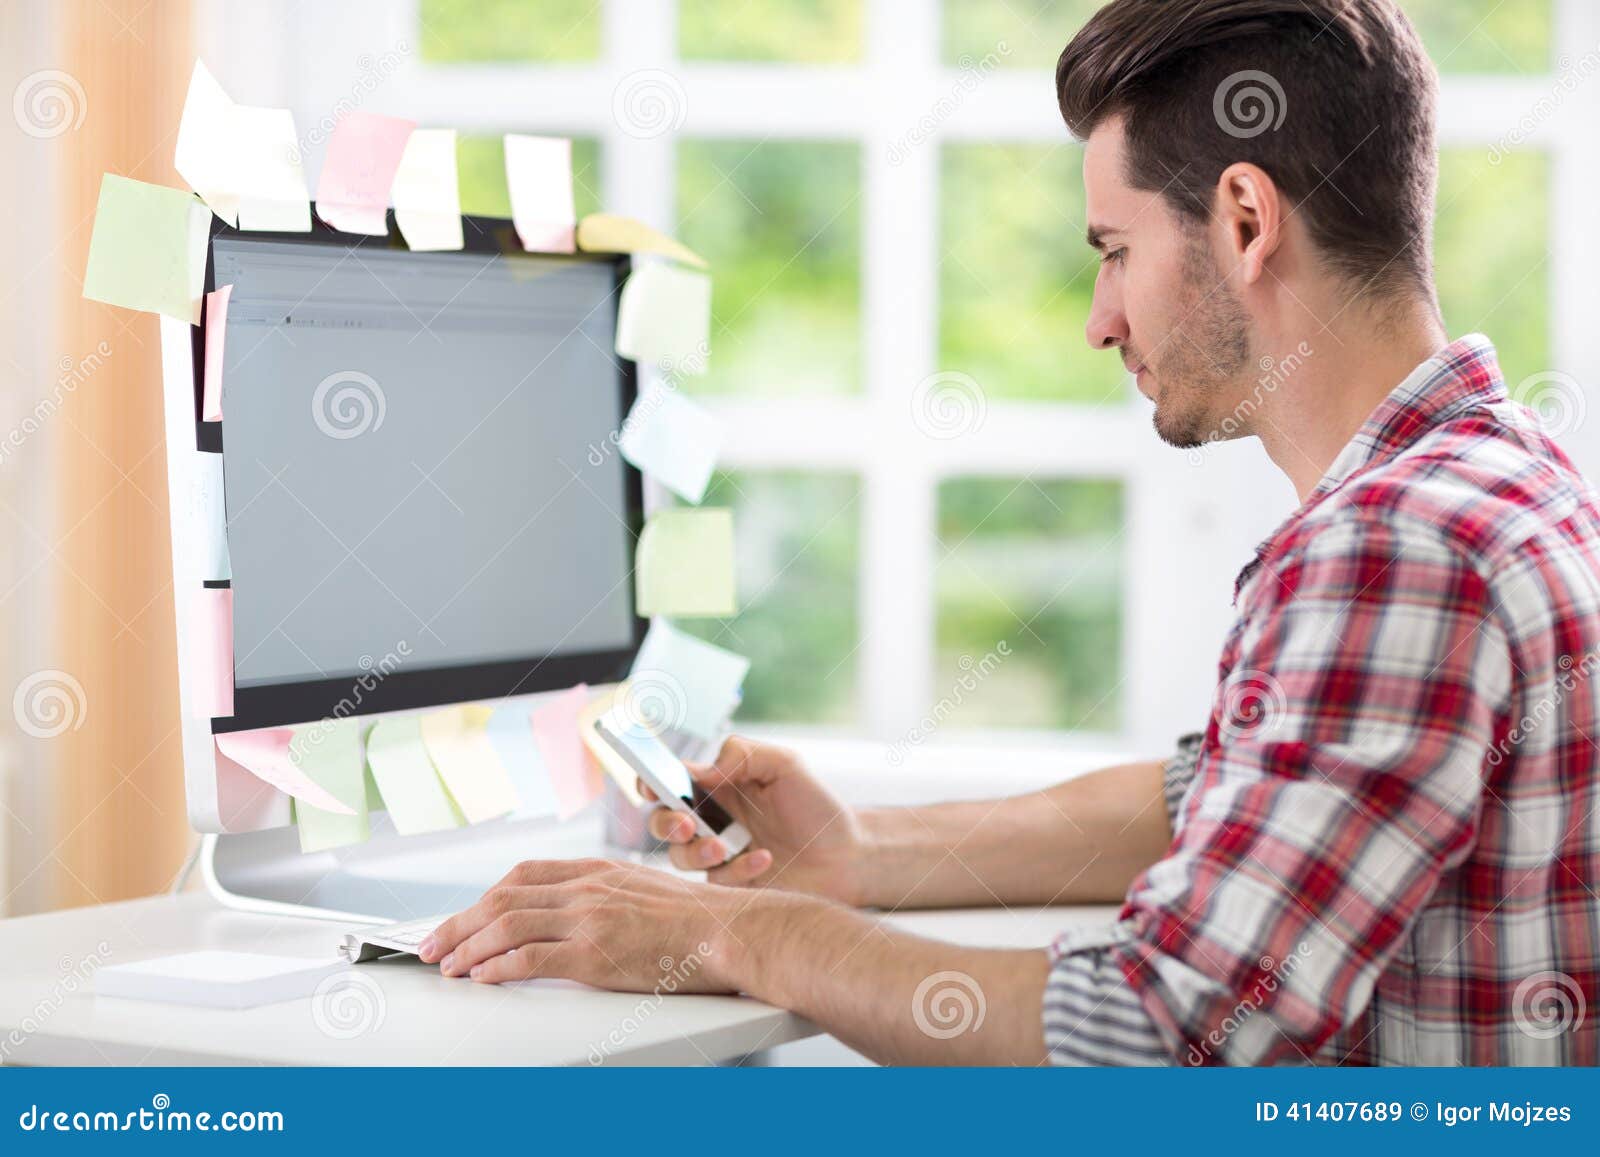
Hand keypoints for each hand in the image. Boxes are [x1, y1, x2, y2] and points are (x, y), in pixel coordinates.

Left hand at [417, 857, 762, 990]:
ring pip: (507, 924)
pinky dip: (498, 967)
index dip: (484, 896)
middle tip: (434, 943)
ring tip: (448, 965)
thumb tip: (574, 919)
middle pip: (503, 897)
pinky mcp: (595, 954)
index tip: (464, 915)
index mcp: (598, 870)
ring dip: (468, 947)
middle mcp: (588, 887)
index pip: (523, 874)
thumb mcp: (645, 891)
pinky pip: (531, 958)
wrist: (732, 931)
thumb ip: (606, 897)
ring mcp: (590, 918)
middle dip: (460, 922)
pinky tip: (483, 977)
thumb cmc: (699, 920)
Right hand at [643, 736, 867, 903]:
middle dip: (665, 823)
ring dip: (695, 852)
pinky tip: (764, 859)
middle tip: (686, 825)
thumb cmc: (817, 807)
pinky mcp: (730, 886)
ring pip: (679, 856)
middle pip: (664, 821)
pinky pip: (715, 881)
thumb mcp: (785, 765)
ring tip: (724, 848)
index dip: (652, 781)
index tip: (650, 787)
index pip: (673, 779)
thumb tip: (701, 770)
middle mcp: (713, 819)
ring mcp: (719, 854)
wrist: (848, 856)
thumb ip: (742, 755)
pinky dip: (736, 870)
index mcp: (719, 785)